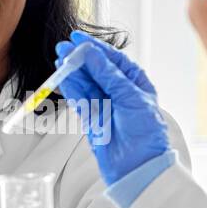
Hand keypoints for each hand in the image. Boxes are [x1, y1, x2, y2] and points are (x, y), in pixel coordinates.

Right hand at [56, 30, 170, 185]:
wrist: (140, 168)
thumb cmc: (147, 134)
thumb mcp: (131, 98)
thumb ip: (109, 76)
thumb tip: (92, 54)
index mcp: (135, 83)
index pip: (113, 59)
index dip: (96, 48)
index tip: (78, 39)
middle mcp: (120, 92)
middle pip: (96, 70)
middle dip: (80, 59)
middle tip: (63, 48)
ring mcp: (105, 106)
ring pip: (86, 84)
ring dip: (73, 72)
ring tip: (59, 60)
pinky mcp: (93, 120)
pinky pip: (80, 100)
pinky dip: (71, 89)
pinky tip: (63, 78)